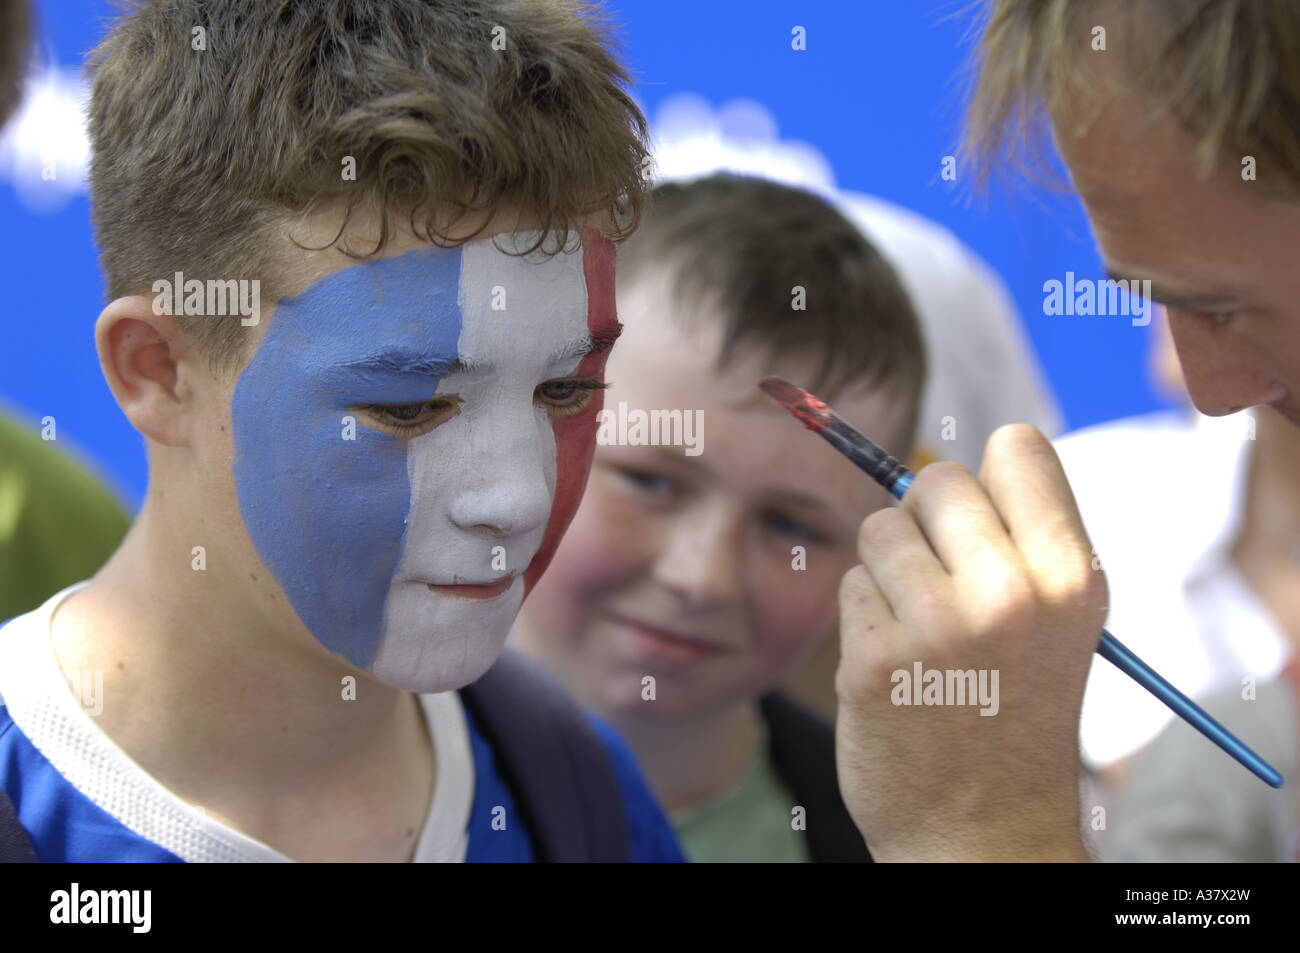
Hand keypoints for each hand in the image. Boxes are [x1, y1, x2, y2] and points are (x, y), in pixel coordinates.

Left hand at [835, 424, 1105, 860]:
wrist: (984, 833)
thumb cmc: (1016, 712)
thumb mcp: (1058, 622)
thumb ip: (1016, 538)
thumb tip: (935, 466)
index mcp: (1071, 577)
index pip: (1017, 445)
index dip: (990, 476)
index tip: (983, 520)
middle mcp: (1011, 594)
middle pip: (937, 479)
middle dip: (929, 520)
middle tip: (945, 582)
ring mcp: (937, 627)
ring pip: (881, 529)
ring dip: (891, 570)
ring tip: (923, 631)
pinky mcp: (873, 660)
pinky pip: (852, 584)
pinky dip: (866, 616)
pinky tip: (898, 666)